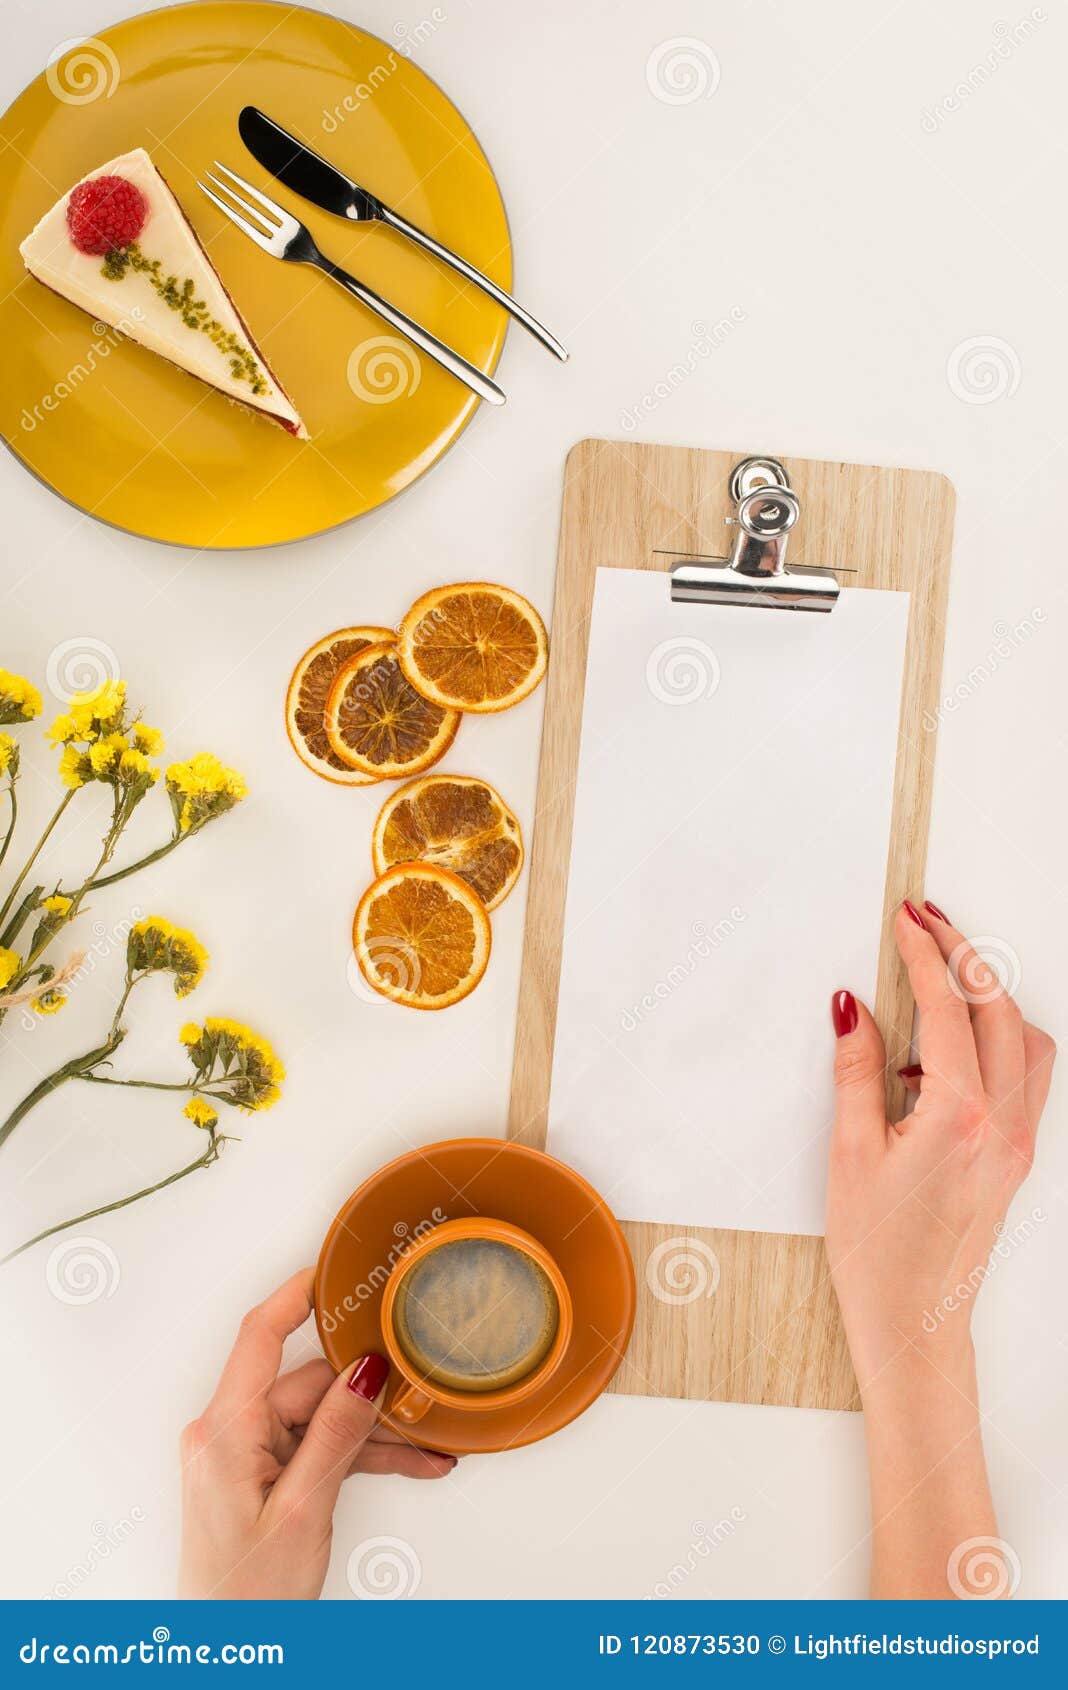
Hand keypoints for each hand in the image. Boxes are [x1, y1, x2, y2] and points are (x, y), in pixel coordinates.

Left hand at [179, 1268, 455, 1599]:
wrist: (229, 1656)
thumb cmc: (247, 1601)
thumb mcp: (304, 1510)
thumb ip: (336, 1433)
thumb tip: (366, 1370)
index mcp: (223, 1432)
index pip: (259, 1336)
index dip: (296, 1293)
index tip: (333, 1267)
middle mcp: (226, 1435)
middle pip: (305, 1383)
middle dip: (366, 1390)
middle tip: (420, 1389)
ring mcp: (243, 1456)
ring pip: (320, 1417)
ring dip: (373, 1431)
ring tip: (427, 1443)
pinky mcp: (260, 1477)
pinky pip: (315, 1447)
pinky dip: (358, 1454)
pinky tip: (410, 1462)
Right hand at [826, 898, 1054, 1597]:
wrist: (917, 1327)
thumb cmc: (879, 1256)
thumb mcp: (849, 1153)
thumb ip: (855, 1070)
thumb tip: (852, 1007)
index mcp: (959, 1117)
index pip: (949, 1008)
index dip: (925, 954)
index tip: (907, 920)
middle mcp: (1003, 1125)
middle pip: (1001, 1010)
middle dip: (965, 957)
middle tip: (927, 923)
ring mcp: (1018, 1142)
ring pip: (1027, 1041)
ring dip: (992, 997)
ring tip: (944, 975)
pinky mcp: (1016, 1158)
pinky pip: (1026, 1077)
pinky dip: (998, 1042)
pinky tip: (949, 1051)